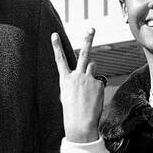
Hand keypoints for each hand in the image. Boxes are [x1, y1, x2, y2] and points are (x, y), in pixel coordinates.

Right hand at [53, 28, 104, 143]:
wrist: (80, 124)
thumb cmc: (72, 111)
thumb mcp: (68, 94)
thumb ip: (76, 80)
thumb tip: (88, 70)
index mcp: (65, 79)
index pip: (60, 59)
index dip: (56, 46)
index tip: (54, 34)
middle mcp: (77, 76)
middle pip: (84, 54)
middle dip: (88, 39)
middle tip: (91, 28)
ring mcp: (89, 79)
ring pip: (93, 66)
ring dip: (91, 72)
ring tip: (87, 88)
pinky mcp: (98, 84)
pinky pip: (99, 80)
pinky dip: (97, 88)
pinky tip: (93, 99)